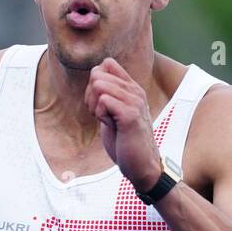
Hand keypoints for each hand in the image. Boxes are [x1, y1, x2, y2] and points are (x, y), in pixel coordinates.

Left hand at [84, 58, 161, 193]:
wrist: (142, 166)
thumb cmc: (125, 143)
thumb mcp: (113, 114)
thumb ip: (106, 95)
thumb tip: (94, 75)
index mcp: (132, 88)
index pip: (106, 64)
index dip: (94, 81)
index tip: (98, 102)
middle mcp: (135, 91)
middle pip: (97, 74)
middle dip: (89, 95)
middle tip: (100, 115)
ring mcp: (134, 101)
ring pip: (98, 85)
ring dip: (93, 105)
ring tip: (105, 120)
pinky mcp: (130, 114)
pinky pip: (103, 100)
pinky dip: (100, 114)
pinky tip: (109, 125)